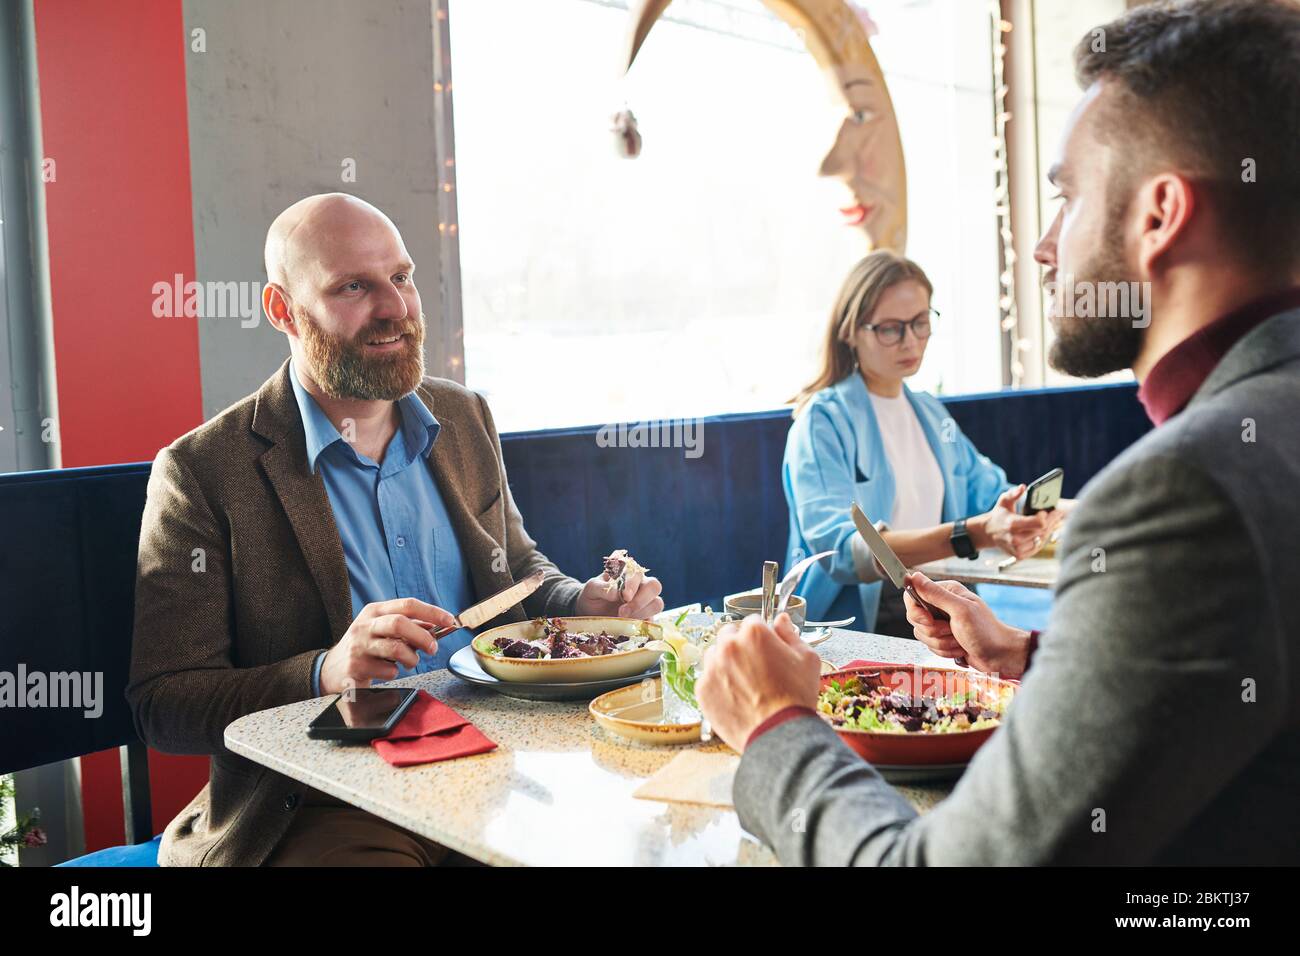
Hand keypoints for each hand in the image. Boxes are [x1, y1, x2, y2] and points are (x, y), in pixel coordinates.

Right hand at [319, 598, 455, 695]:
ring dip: (411, 658)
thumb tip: (436, 625)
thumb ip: (408, 626)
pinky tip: (388, 671)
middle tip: (432, 648)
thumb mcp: (382, 630)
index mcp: (374, 611)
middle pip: (400, 623)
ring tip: (410, 662)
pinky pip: (388, 671)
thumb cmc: (364, 647)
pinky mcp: (356, 667)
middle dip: (422, 636)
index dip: (432, 612)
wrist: (331, 669)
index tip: (449, 620)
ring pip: (396, 649)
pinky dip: (395, 673)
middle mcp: (365, 625)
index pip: (407, 604)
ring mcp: (359, 646)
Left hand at [575, 559, 663, 618]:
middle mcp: (641, 586)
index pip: (638, 574)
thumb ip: (602, 588)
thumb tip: (616, 593)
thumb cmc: (593, 596)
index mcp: (629, 574)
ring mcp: (646, 603)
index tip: (624, 596)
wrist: (590, 613)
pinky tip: (628, 626)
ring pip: (657, 604)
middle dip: (640, 600)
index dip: (634, 585)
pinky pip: (653, 621)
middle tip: (622, 612)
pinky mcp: (646, 618)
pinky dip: (643, 625)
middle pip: (654, 587)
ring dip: (641, 612)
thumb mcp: (591, 589)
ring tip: (622, 618)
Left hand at [695, 613, 821, 752]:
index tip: (766, 648)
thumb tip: (781, 619)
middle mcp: (728, 646)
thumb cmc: (796, 697)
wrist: (779, 733)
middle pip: (729, 635)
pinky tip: (735, 697)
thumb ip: (790, 634)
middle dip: (740, 645)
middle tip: (755, 666)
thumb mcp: (807, 659)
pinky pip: (708, 678)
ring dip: (726, 662)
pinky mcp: (702, 689)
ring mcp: (712, 668)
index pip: (753, 622)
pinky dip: (718, 684)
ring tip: (744, 683)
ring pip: (715, 655)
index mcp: (753, 633)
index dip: (762, 635)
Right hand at [903, 572, 1030, 677]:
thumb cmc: (986, 632)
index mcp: (946, 592)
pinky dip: (945, 651)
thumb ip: (935, 594)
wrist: (1001, 656)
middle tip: (951, 630)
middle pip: (915, 618)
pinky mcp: (944, 638)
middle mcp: (941, 606)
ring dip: (941, 643)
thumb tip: (914, 576)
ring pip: (922, 635)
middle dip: (933, 631)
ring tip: (959, 641)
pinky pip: (930, 646)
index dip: (916, 612)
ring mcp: (942, 623)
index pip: (913, 596)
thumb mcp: (960, 610)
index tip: (928, 620)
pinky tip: (960, 649)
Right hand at [974, 485, 1055, 558]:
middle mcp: (1015, 538)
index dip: (1046, 517)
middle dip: (1052, 521)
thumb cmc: (999, 514)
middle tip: (1057, 513)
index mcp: (1012, 524)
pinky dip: (1041, 539)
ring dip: (1048, 530)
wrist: (988, 532)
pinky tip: (1043, 532)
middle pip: (1043, 531)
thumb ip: (1014, 494)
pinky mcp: (1019, 555)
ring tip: (1052, 521)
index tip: (1046, 510)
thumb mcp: (1004, 501)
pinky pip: (1037, 547)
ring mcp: (1017, 548)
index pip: (1039, 523)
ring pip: (1042, 540)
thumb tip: (1023, 487)